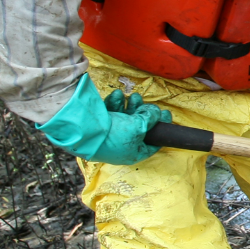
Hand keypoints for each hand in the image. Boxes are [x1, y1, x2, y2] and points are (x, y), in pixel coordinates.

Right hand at [37, 75, 171, 165]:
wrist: (83, 129)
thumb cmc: (114, 134)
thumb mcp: (139, 127)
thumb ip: (150, 119)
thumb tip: (157, 113)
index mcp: (132, 153)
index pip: (152, 144)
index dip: (160, 128)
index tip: (165, 115)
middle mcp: (121, 146)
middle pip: (138, 128)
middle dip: (143, 113)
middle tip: (146, 103)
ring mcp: (109, 135)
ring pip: (125, 118)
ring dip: (130, 106)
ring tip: (133, 97)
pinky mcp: (99, 124)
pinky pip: (111, 113)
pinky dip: (115, 104)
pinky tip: (117, 95)